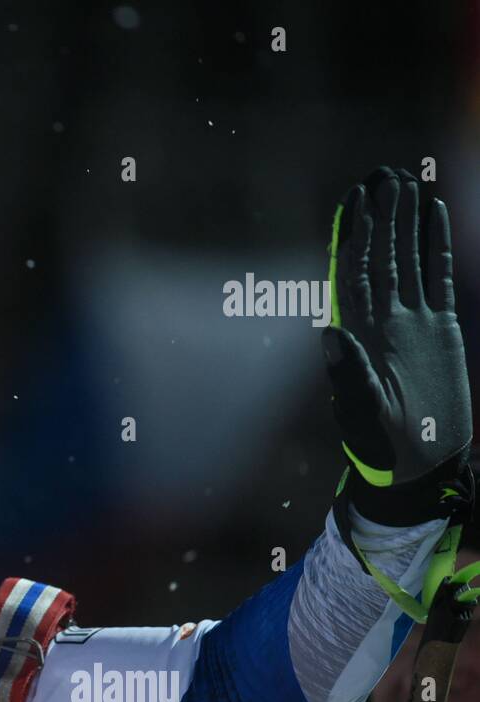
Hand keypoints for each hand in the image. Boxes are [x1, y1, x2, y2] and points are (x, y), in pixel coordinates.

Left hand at [323, 167, 470, 521]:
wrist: (419, 461)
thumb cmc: (381, 442)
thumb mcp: (361, 410)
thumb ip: (348, 375)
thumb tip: (328, 333)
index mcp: (358, 331)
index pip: (354, 269)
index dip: (353, 233)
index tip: (353, 196)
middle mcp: (383, 317)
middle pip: (381, 253)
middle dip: (380, 214)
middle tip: (383, 171)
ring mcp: (413, 320)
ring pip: (409, 257)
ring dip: (406, 220)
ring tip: (406, 179)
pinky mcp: (442, 328)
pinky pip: (439, 276)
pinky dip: (437, 244)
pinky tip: (435, 212)